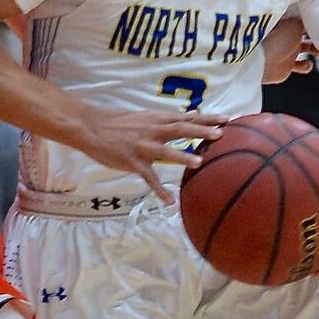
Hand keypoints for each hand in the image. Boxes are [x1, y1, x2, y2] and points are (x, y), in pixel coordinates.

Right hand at [84, 109, 229, 203]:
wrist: (92, 128)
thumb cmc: (117, 123)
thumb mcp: (144, 117)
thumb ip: (164, 121)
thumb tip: (186, 120)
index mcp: (157, 119)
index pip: (186, 117)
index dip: (206, 118)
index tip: (226, 118)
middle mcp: (153, 130)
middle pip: (181, 129)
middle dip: (201, 132)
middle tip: (220, 135)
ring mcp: (143, 146)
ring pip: (166, 151)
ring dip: (182, 157)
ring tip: (199, 163)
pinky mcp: (133, 162)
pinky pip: (149, 178)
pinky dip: (159, 190)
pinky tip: (170, 201)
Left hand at [261, 17, 315, 83]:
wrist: (260, 62)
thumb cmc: (274, 40)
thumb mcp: (296, 24)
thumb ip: (308, 21)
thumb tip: (317, 17)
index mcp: (288, 22)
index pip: (305, 17)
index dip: (316, 18)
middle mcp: (288, 35)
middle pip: (308, 32)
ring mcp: (287, 50)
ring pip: (307, 48)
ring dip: (317, 50)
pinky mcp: (287, 65)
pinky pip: (302, 65)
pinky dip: (307, 66)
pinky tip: (307, 63)